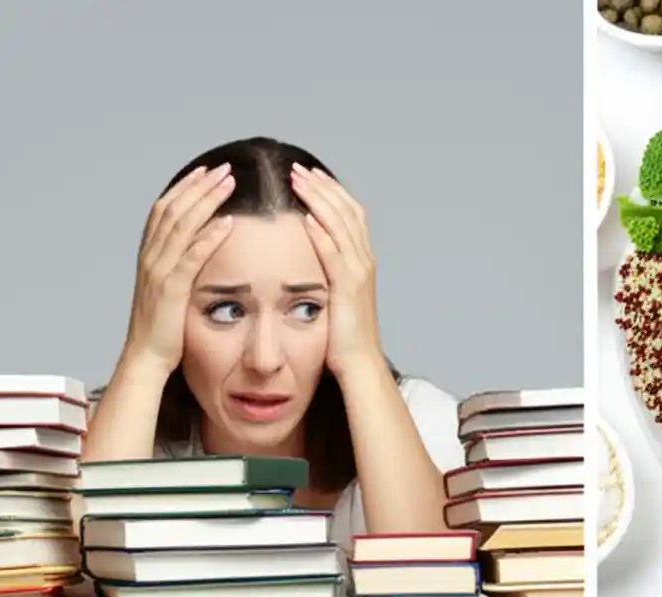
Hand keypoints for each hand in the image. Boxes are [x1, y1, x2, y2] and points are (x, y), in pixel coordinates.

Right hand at [124, 164, 235, 373]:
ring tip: (229, 183)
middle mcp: (151, 257)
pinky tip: (227, 223)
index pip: (166, 209)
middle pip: (174, 209)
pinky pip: (191, 257)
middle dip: (199, 186)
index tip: (208, 171)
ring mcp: (159, 272)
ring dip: (206, 201)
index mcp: (150, 254)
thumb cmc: (163, 327)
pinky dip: (209, 237)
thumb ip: (178, 265)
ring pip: (181, 226)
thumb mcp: (169, 288)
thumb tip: (198, 247)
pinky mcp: (171, 290)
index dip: (186, 187)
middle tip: (225, 168)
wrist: (146, 358)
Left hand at [290, 163, 382, 375]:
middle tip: (298, 168)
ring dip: (319, 201)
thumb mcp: (335, 296)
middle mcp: (364, 261)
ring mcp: (359, 273)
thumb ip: (327, 273)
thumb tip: (307, 257)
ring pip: (341, 226)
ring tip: (298, 182)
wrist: (359, 363)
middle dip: (322, 187)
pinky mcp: (348, 288)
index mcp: (361, 260)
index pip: (349, 214)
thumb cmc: (342, 336)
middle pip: (347, 211)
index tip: (308, 175)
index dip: (330, 192)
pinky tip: (305, 218)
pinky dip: (322, 234)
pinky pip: (335, 254)